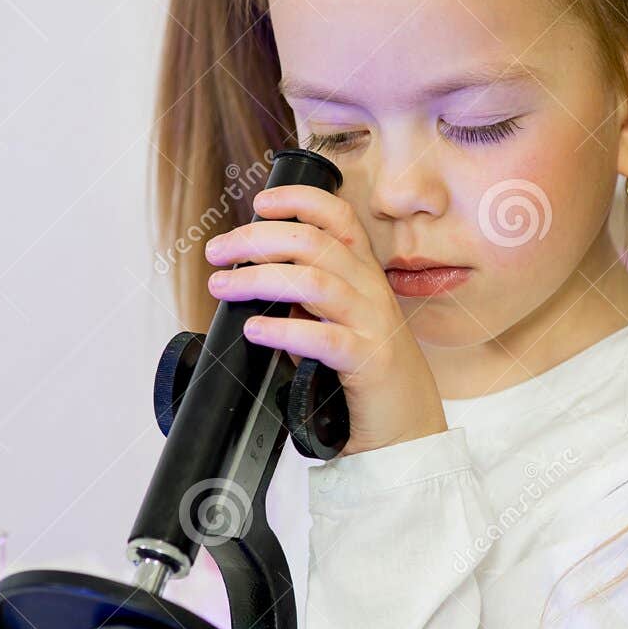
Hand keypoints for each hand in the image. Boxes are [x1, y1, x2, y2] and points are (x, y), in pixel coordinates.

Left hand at [203, 185, 448, 458]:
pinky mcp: (369, 364)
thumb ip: (304, 302)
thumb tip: (251, 282)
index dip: (300, 200)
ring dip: (259, 278)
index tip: (261, 202)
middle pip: (313, 243)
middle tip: (217, 253)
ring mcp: (373, 325)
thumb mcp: (338, 324)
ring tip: (223, 287)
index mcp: (365, 276)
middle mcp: (372, 292)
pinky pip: (324, 339)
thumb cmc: (368, 375)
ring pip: (314, 282)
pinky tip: (255, 330)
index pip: (339, 218)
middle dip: (257, 239)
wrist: (410, 429)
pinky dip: (284, 331)